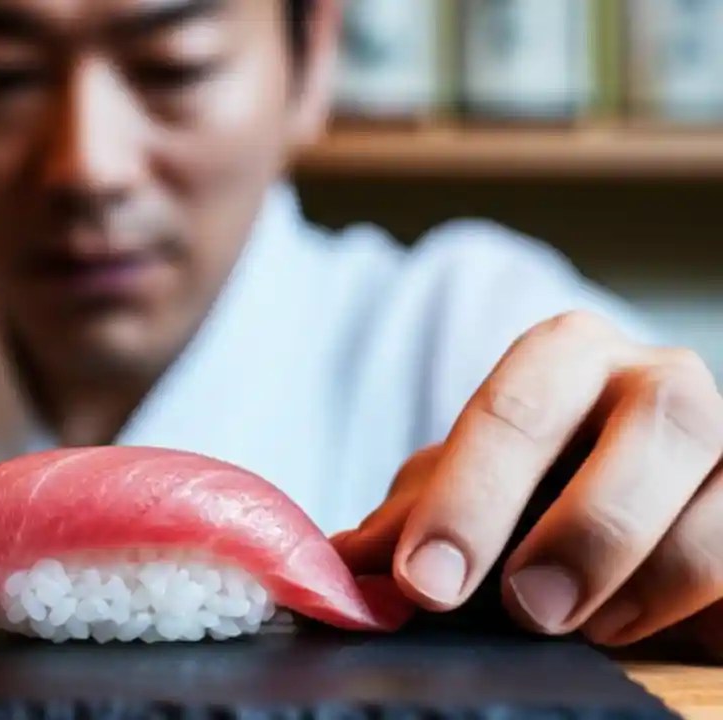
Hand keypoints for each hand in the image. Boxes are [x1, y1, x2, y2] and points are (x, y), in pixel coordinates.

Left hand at [333, 311, 722, 651]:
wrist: (629, 508)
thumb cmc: (533, 493)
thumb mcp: (466, 495)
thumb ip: (411, 521)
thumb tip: (335, 566)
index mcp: (567, 358)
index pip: (518, 407)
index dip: (469, 495)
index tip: (426, 581)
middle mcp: (662, 382)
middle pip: (655, 422)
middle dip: (584, 527)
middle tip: (526, 608)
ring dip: (652, 574)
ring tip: (589, 629)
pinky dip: (697, 608)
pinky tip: (646, 632)